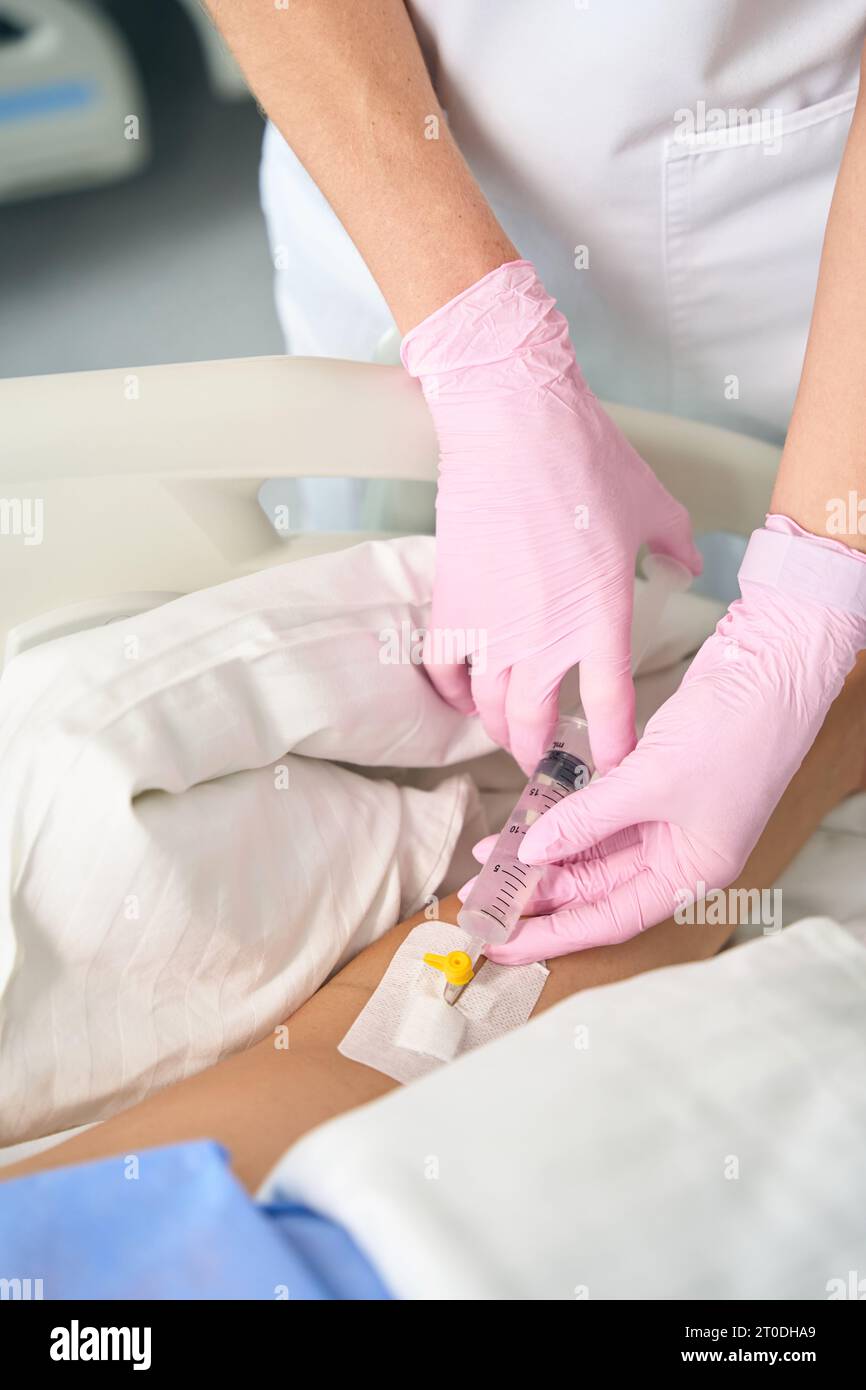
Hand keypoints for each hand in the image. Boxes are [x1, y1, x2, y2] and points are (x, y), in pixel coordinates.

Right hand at [402, 260, 700, 774]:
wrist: (511, 425)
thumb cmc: (585, 461)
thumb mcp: (652, 505)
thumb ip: (675, 545)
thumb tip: (688, 563)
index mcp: (600, 619)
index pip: (610, 709)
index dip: (611, 749)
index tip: (614, 768)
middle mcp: (542, 637)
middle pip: (534, 724)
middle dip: (541, 753)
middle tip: (547, 762)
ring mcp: (489, 626)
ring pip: (487, 707)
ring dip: (497, 730)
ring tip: (507, 736)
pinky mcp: (450, 604)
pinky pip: (443, 670)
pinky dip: (451, 692)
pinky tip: (463, 696)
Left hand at [473, 521, 865, 964]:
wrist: (771, 662)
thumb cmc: (738, 730)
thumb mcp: (651, 781)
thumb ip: (587, 819)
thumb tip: (532, 852)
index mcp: (692, 872)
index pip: (609, 919)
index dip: (552, 933)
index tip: (502, 941)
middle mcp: (679, 852)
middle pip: (597, 888)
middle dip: (540, 892)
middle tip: (485, 894)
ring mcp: (666, 815)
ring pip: (593, 848)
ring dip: (546, 851)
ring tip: (492, 854)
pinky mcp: (653, 779)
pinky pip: (598, 809)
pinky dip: (564, 813)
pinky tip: (528, 816)